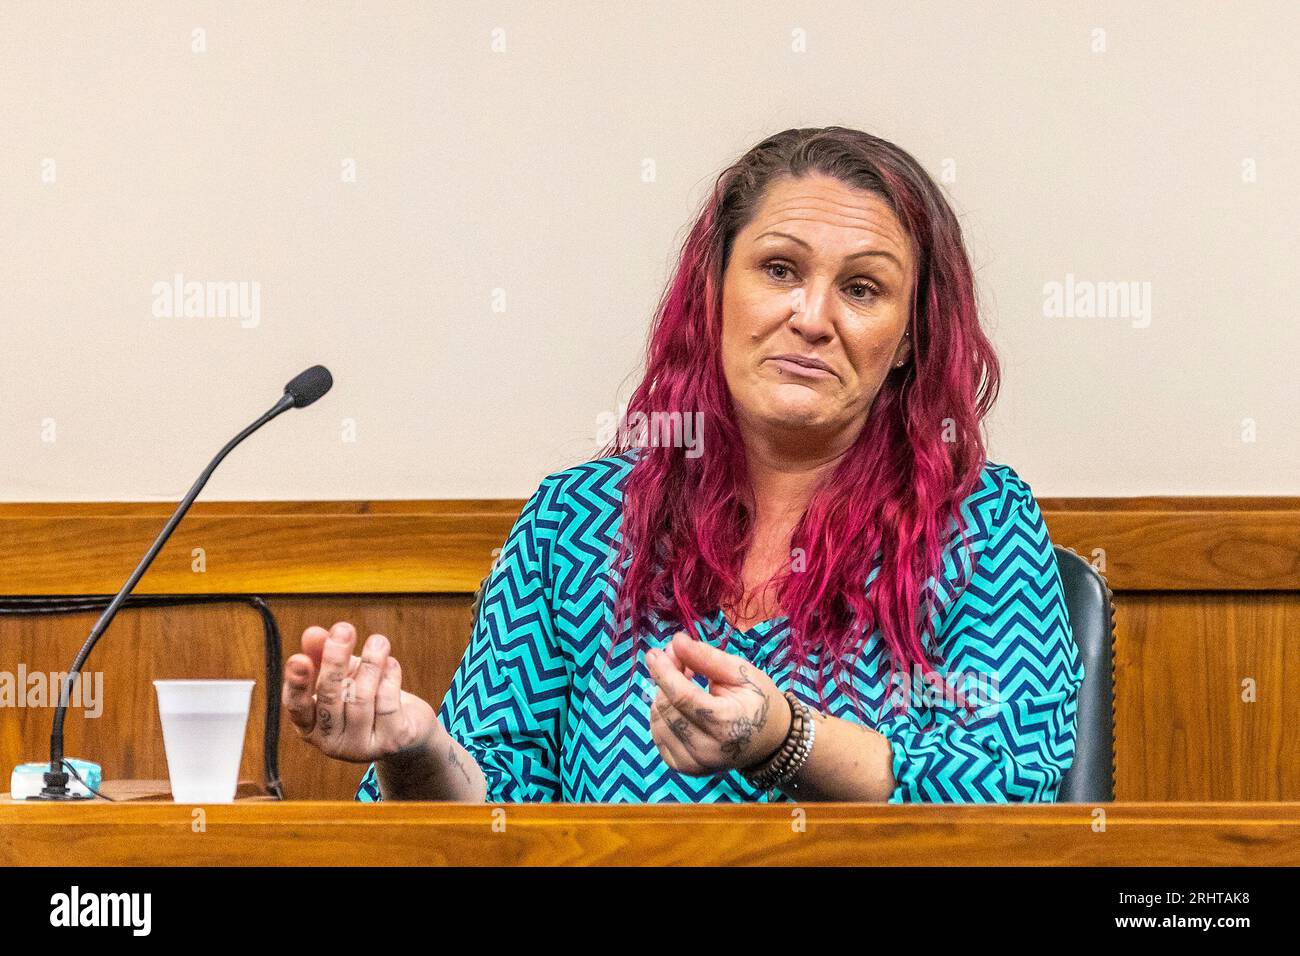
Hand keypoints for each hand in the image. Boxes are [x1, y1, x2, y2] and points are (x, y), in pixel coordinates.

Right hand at [281, 621, 438, 763]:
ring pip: (361, 699)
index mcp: (310, 726)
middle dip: (335, 660)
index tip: (299, 659)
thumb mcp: (342, 673)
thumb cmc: (365, 696)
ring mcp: (360, 746)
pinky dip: (390, 678)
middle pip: (330, 698)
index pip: (297, 706)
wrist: (406, 725)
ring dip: (370, 664)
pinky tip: (391, 663)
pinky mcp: (390, 742)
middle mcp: (330, 742)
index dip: (297, 684)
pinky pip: (387, 704)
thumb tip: (313, 633)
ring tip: (378, 641)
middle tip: (343, 630)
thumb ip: (323, 654)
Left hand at [646, 631, 791, 774]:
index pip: (682, 697)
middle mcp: (707, 749)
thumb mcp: (741, 672)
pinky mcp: (685, 768)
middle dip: (665, 680)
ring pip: (657, 721)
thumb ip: (707, 657)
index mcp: (725, 723)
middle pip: (666, 708)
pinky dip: (662, 717)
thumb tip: (675, 641)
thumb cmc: (759, 700)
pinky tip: (679, 707)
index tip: (654, 653)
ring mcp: (694, 763)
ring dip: (663, 696)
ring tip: (684, 683)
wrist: (770, 741)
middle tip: (678, 660)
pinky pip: (658, 736)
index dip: (664, 673)